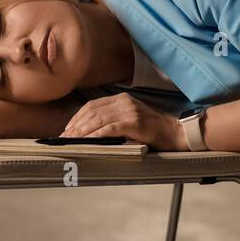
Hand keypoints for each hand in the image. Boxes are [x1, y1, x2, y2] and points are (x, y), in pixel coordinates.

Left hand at [59, 93, 182, 149]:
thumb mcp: (131, 119)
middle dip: (75, 126)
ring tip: (71, 141)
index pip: (92, 106)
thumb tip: (90, 131)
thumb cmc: (153, 130)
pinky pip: (110, 129)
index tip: (67, 129)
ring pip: (98, 120)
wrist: (175, 132)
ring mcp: (130, 111)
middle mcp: (124, 102)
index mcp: (122, 99)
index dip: (77, 117)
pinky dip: (96, 135)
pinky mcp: (134, 123)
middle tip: (64, 138)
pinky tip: (88, 141)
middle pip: (92, 112)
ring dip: (82, 132)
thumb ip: (114, 120)